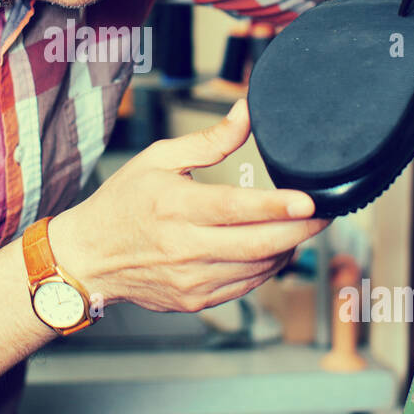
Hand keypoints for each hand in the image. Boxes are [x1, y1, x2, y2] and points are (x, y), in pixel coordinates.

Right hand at [49, 100, 328, 314]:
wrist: (88, 257)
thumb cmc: (121, 204)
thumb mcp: (157, 159)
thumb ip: (209, 140)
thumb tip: (246, 113)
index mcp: (175, 207)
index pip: (236, 209)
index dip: (277, 206)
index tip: (309, 201)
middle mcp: (185, 248)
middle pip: (259, 244)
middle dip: (301, 230)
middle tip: (325, 213)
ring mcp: (192, 279)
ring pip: (259, 268)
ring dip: (288, 248)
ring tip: (302, 227)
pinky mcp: (195, 300)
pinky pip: (246, 286)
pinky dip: (267, 267)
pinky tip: (274, 249)